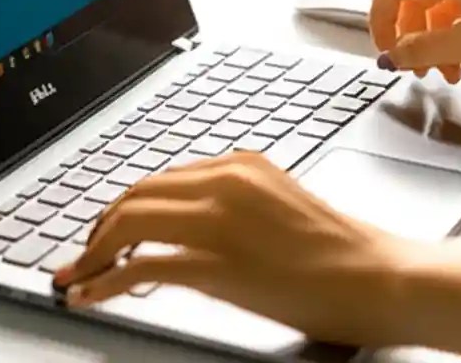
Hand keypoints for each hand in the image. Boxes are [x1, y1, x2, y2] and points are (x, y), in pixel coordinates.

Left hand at [55, 153, 412, 348]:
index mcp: (242, 164)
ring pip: (128, 221)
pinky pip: (140, 266)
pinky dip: (104, 281)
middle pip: (135, 194)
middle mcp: (225, 180)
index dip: (124, 207)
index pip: (162, 178)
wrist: (382, 277)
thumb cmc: (343, 254)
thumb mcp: (283, 207)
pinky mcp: (215, 262)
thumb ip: (236, 205)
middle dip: (99, 227)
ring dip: (94, 252)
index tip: (106, 230)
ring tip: (78, 277)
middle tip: (83, 257)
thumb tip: (192, 229)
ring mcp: (218, 219)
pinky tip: (90, 295)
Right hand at [369, 0, 460, 79]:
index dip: (380, 21)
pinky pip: (460, 18)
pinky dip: (458, 43)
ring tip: (452, 75)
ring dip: (437, 47)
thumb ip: (421, 50)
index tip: (387, 53)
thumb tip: (390, 56)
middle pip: (413, 3)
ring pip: (437, 14)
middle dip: (413, 40)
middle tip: (419, 71)